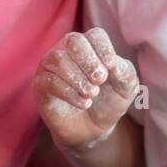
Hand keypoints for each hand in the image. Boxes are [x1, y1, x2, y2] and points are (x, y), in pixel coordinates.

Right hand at [32, 28, 139, 151]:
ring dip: (78, 78)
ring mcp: (50, 66)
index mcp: (91, 46)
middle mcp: (67, 50)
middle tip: (100, 81)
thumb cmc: (109, 102)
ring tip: (92, 94)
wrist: (93, 130)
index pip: (95, 36)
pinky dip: (68, 93)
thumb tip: (113, 64)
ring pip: (58, 59)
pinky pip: (48, 81)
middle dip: (89, 61)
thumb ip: (125, 72)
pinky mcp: (40, 85)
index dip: (104, 49)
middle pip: (73, 41)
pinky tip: (84, 103)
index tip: (112, 68)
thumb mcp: (126, 88)